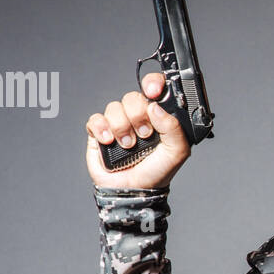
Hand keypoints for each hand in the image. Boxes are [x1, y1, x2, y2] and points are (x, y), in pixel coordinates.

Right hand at [85, 73, 190, 188]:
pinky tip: (109, 141)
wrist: (135, 190)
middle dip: (138, 115)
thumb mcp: (178, 151)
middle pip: (133, 97)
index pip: (155, 88)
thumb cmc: (158, 171)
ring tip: (129, 145)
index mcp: (158, 116)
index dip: (153, 83)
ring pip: (114, 107)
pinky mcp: (100, 132)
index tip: (153, 92)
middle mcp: (138, 116)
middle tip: (145, 134)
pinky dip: (102, 128)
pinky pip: (96, 118)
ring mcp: (119, 123)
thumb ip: (174, 127)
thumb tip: (155, 106)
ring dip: (122, 127)